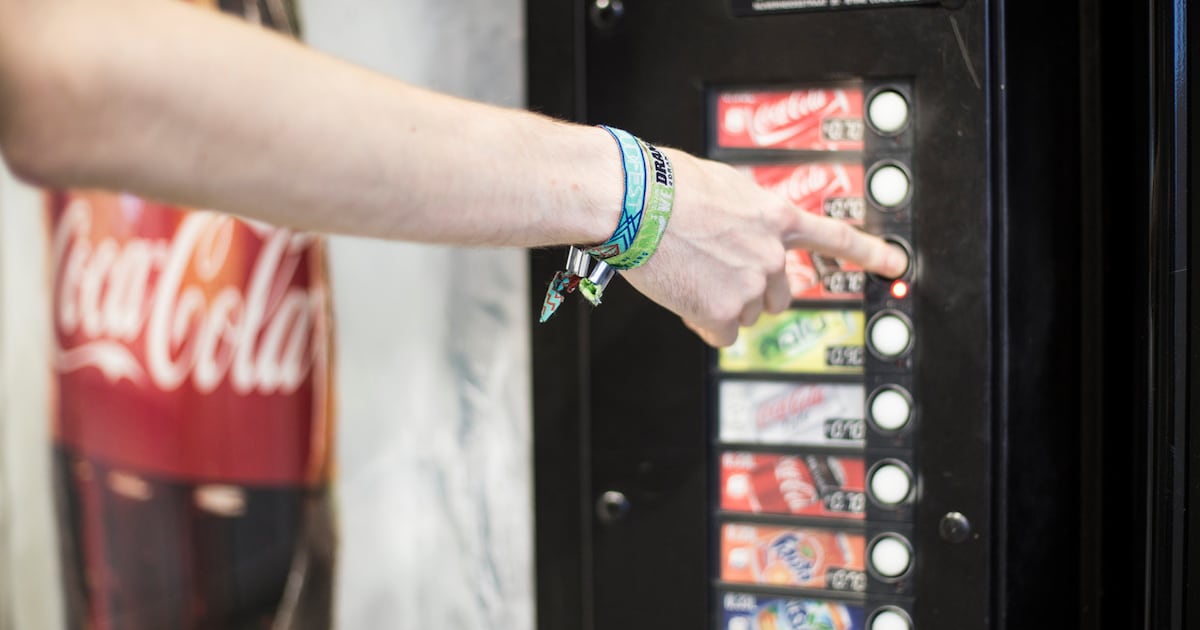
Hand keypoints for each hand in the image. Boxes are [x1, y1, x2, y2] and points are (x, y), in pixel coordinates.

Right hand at [621, 149, 907, 346]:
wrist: (636, 203)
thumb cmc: (665, 186)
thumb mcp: (722, 188)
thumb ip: (745, 217)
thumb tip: (740, 237)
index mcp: (776, 217)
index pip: (836, 238)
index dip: (870, 253)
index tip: (896, 264)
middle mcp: (772, 254)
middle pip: (779, 293)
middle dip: (753, 291)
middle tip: (716, 274)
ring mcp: (751, 286)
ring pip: (748, 314)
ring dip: (723, 305)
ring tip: (690, 277)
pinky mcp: (724, 314)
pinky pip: (722, 334)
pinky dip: (703, 322)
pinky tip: (683, 295)